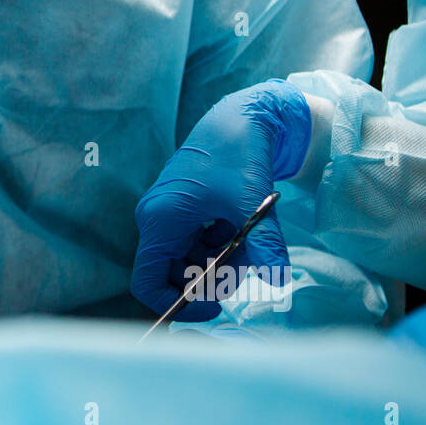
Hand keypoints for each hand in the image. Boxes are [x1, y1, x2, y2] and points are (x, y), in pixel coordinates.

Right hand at [132, 80, 307, 319]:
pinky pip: (196, 244)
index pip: (147, 281)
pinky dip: (220, 246)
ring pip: (188, 261)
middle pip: (172, 274)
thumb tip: (278, 282)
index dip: (175, 304)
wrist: (242, 118)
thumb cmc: (238, 154)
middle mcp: (156, 219)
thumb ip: (262, 245)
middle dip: (209, 280)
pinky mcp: (183, 211)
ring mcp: (168, 215)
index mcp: (159, 220)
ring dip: (218, 263)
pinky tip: (240, 226)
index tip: (213, 307)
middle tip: (246, 268)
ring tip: (249, 243)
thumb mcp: (251, 203)